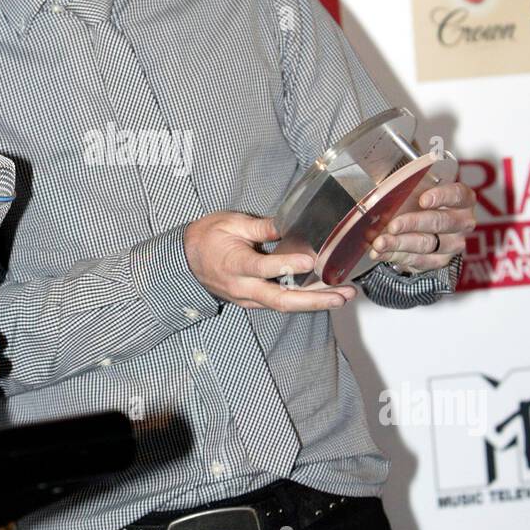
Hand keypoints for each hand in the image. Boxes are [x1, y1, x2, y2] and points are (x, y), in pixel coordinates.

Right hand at [184, 212, 357, 311]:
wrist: (186, 260)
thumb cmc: (207, 237)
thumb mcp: (231, 222)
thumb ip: (261, 226)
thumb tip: (289, 223)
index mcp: (235, 263)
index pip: (264, 268)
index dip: (287, 265)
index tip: (310, 260)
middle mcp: (243, 287)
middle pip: (281, 300)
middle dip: (315, 300)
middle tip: (342, 295)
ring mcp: (248, 298)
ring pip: (284, 306)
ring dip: (315, 303)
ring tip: (343, 296)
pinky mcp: (253, 301)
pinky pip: (279, 304)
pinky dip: (303, 301)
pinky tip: (324, 295)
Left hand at [368, 181, 476, 274]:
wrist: (424, 226)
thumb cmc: (421, 201)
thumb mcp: (419, 189)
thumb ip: (409, 187)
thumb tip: (383, 189)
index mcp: (463, 200)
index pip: (457, 195)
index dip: (441, 197)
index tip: (423, 200)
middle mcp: (462, 222)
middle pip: (439, 222)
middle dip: (412, 224)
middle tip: (392, 226)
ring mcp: (453, 244)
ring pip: (427, 244)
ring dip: (399, 244)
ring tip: (379, 243)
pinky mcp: (440, 261)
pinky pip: (417, 260)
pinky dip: (394, 256)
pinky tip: (379, 253)